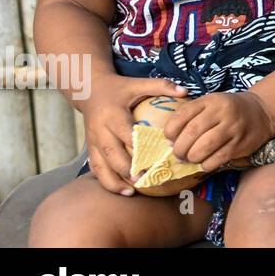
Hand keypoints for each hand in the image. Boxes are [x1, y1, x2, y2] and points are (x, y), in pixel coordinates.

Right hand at [76, 75, 188, 194]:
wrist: (88, 89)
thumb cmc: (120, 88)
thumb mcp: (138, 83)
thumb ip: (162, 86)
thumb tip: (186, 91)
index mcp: (112, 114)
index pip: (124, 132)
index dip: (137, 146)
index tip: (153, 158)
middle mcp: (99, 130)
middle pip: (110, 153)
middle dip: (126, 169)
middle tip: (143, 181)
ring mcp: (92, 141)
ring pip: (100, 165)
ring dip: (113, 181)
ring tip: (131, 192)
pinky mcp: (89, 148)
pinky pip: (95, 168)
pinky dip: (106, 181)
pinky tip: (120, 191)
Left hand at [162, 92, 274, 172]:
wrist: (260, 112)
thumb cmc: (227, 110)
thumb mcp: (209, 103)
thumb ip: (190, 116)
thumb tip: (170, 141)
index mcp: (210, 100)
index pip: (182, 116)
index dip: (170, 131)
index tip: (170, 139)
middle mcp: (222, 112)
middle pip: (191, 133)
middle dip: (180, 149)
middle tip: (179, 154)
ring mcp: (233, 128)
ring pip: (203, 148)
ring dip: (192, 158)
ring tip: (192, 158)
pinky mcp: (241, 144)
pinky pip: (217, 159)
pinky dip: (206, 165)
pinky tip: (206, 162)